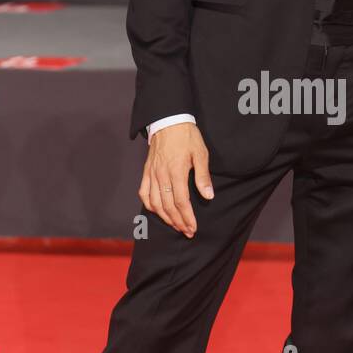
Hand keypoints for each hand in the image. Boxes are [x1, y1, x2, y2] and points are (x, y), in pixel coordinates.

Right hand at [138, 122, 213, 236]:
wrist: (168, 121)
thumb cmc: (187, 137)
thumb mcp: (201, 154)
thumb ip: (203, 177)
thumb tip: (208, 196)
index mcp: (177, 171)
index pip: (182, 202)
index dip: (187, 217)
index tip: (193, 228)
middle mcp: (162, 175)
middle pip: (168, 206)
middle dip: (178, 222)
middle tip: (187, 231)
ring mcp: (152, 174)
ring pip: (155, 203)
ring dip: (165, 217)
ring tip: (175, 225)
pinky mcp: (146, 172)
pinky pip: (144, 193)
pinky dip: (150, 206)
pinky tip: (157, 212)